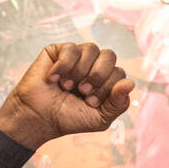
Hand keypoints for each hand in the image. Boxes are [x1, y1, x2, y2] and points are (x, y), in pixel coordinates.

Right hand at [0, 42, 134, 150]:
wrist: (38, 117)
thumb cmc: (68, 118)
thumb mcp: (99, 119)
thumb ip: (118, 104)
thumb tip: (130, 83)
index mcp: (106, 80)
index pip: (119, 73)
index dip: (107, 87)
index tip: (90, 102)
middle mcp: (93, 65)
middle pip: (109, 56)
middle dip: (97, 76)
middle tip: (82, 92)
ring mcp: (76, 57)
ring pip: (91, 49)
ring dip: (80, 72)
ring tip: (67, 87)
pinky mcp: (58, 51)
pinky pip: (71, 48)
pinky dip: (64, 66)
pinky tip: (54, 79)